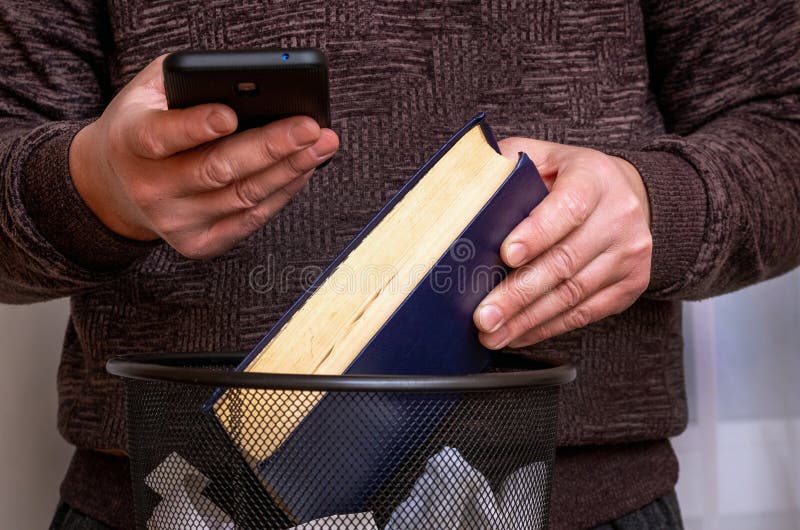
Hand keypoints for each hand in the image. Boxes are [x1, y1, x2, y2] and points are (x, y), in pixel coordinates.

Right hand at [69, 55, 338, 258]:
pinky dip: (282, 193)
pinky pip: (251, 219)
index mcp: (130, 142)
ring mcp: (175, 222)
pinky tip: (304, 169)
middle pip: (217, 170)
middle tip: (310, 127)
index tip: (230, 114)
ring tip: (321, 145)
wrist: (118, 184)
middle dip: (270, 147)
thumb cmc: (147, 123)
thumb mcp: (152, 91)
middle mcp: (150, 188)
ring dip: (289, 170)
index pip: (161, 136)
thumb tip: (253, 83)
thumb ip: (190, 80)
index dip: (195, 126)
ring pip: (243, 197)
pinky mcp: (198, 244)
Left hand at [473, 138, 651, 347]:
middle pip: (565, 261)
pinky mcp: (631, 284)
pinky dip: (547, 328)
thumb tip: (463, 187)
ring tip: (492, 334)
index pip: (567, 207)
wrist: (629, 194)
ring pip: (573, 294)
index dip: (537, 233)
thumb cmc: (570, 177)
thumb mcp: (543, 157)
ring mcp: (629, 254)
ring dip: (528, 319)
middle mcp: (619, 216)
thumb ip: (507, 165)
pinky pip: (585, 313)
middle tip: (484, 315)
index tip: (506, 255)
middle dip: (519, 293)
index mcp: (593, 178)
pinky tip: (518, 335)